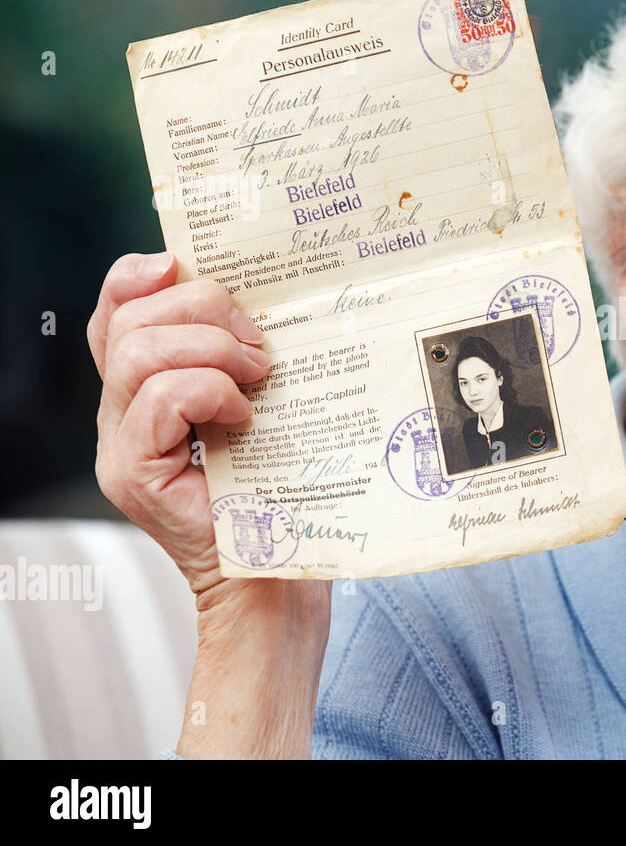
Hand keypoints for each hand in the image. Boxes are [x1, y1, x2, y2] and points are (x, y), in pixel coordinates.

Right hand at [90, 251, 330, 756]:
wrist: (282, 580)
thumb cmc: (288, 493)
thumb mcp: (271, 404)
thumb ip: (245, 356)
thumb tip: (258, 303)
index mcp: (148, 389)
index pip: (116, 311)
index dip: (141, 276)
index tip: (183, 265)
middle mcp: (121, 415)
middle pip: (127, 321)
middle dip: (200, 309)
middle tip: (259, 346)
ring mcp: (121, 447)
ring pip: (136, 352)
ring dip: (210, 349)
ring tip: (257, 377)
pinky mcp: (134, 477)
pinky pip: (156, 399)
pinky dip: (208, 391)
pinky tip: (246, 413)